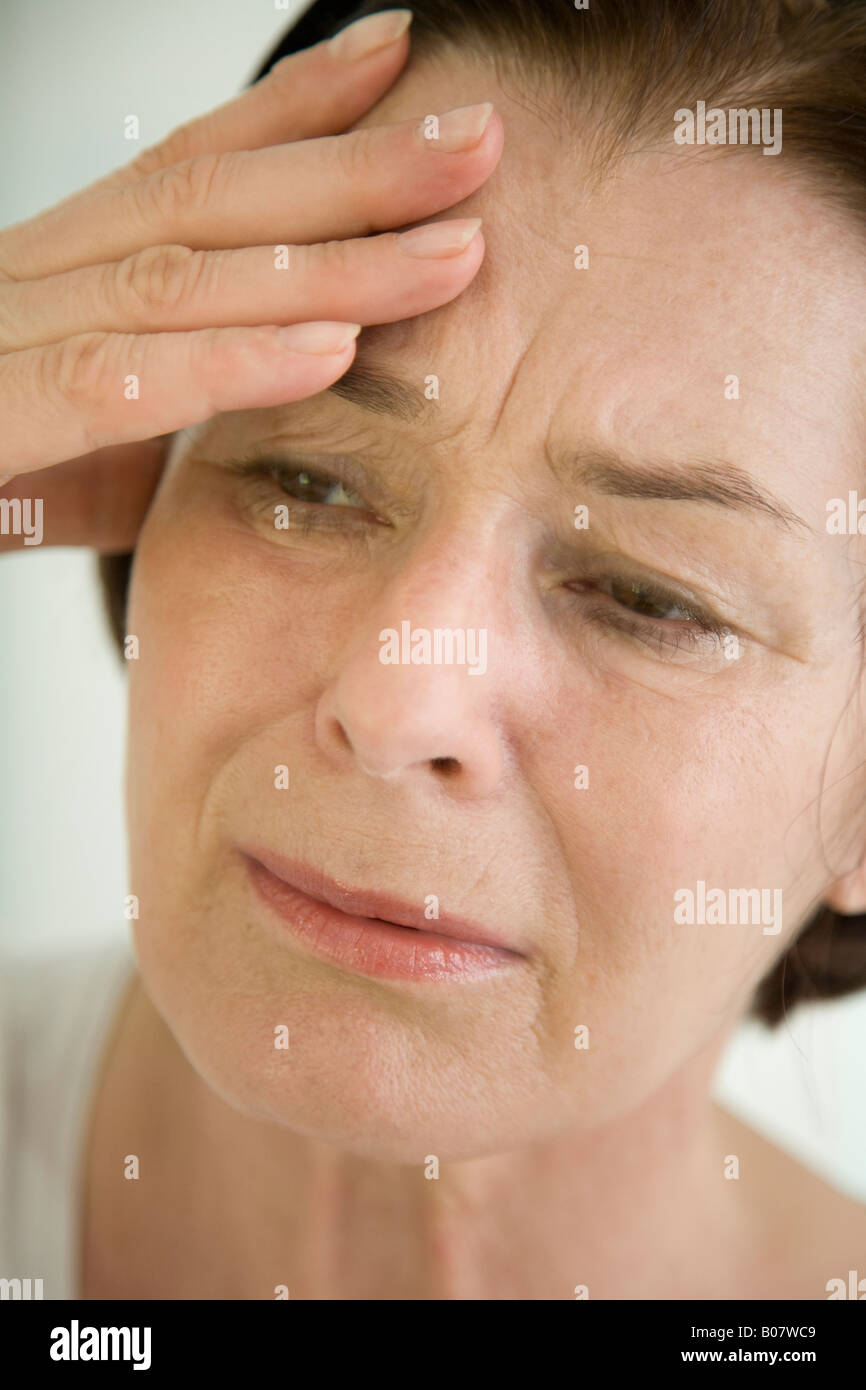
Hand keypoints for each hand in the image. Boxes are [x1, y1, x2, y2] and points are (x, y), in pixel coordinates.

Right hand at [0, 8, 501, 549]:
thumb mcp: (93, 433)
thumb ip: (178, 398)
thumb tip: (294, 382)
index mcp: (62, 267)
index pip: (187, 163)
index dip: (297, 107)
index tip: (406, 61)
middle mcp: (31, 276)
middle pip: (207, 199)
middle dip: (353, 165)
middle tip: (481, 139)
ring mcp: (0, 336)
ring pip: (178, 276)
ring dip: (325, 259)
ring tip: (452, 248)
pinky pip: (112, 382)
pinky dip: (226, 361)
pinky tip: (330, 348)